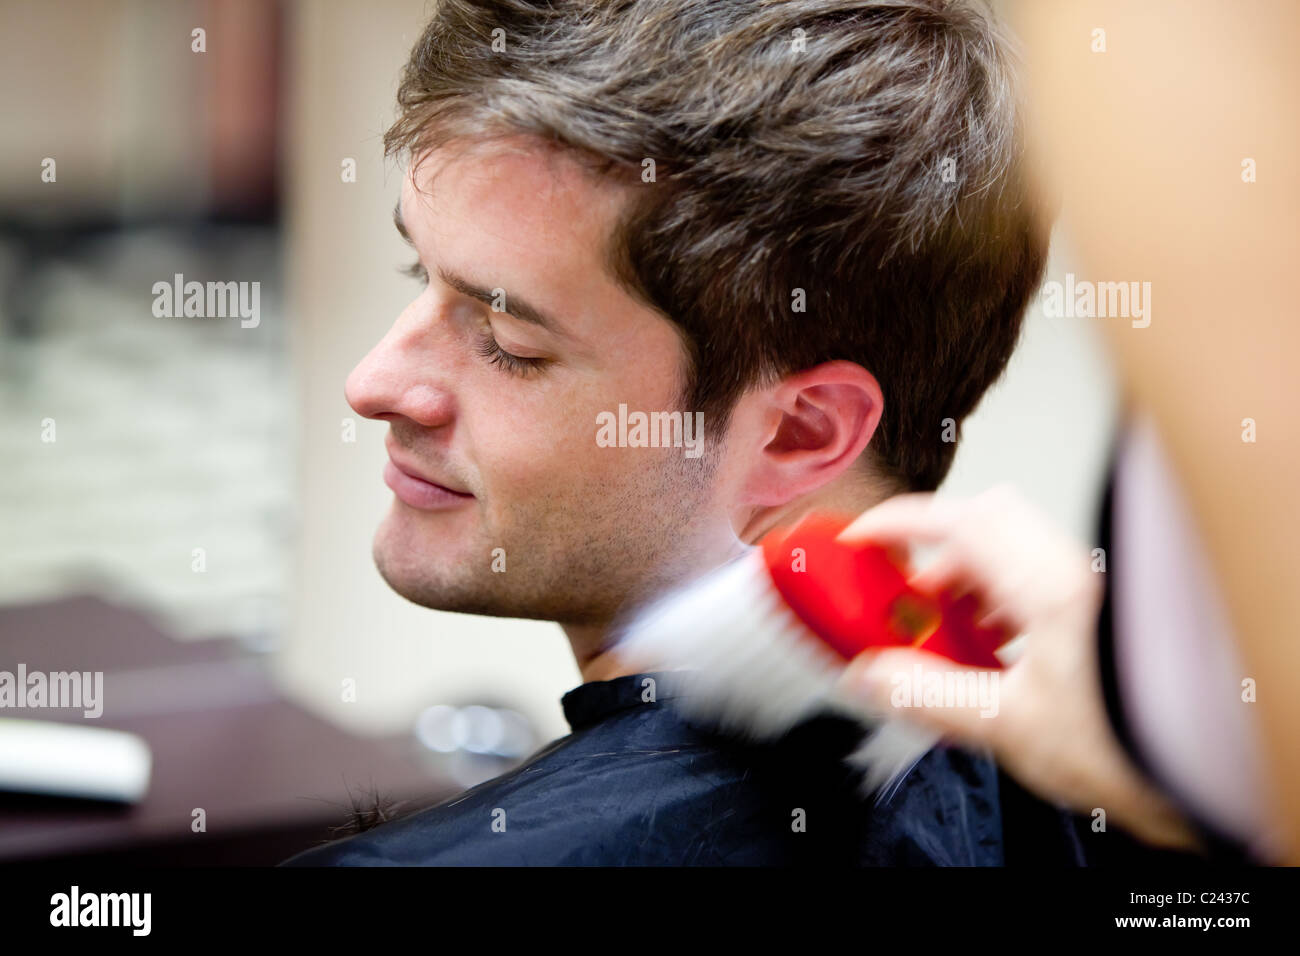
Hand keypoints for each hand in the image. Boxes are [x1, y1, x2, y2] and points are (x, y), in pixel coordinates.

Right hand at [836, 485, 1202, 851]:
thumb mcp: (1005, 726)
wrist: (1205, 772)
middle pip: (987, 527)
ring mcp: (1092, 593)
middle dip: (935, 557)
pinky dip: (1000, 610)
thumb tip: (872, 673)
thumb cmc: (1131, 746)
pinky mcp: (1103, 617)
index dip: (900, 523)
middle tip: (908, 597)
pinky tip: (994, 660)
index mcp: (1049, 587)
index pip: (961, 520)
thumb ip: (928, 694)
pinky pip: (1036, 588)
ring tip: (949, 639)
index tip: (862, 538)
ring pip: (1013, 559)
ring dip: (969, 588)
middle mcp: (1075, 575)